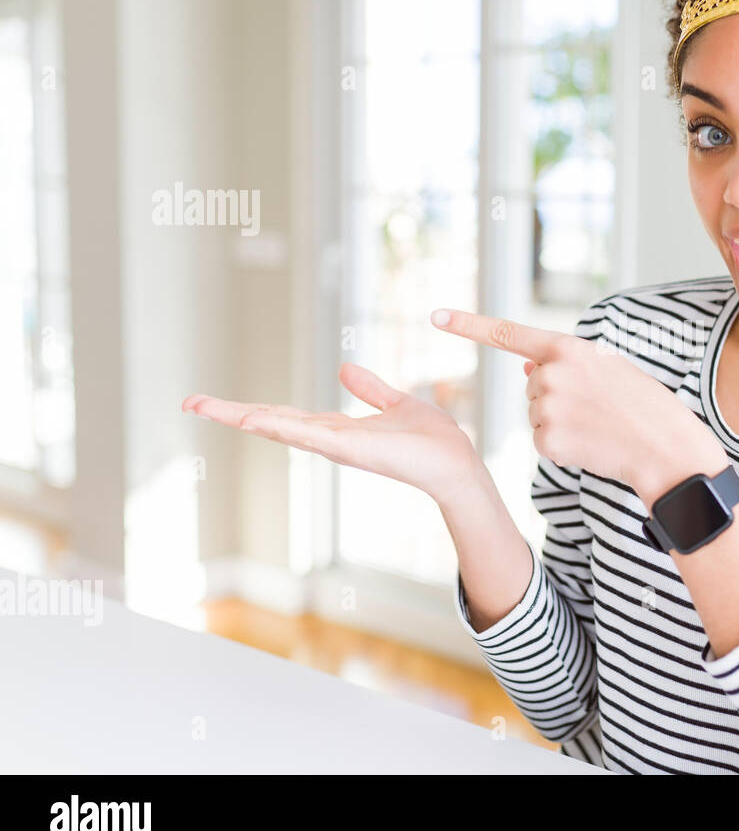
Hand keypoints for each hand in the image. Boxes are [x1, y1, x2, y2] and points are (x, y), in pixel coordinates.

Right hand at [180, 362, 482, 502]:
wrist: (456, 462)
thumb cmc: (432, 440)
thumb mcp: (394, 404)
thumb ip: (370, 388)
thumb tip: (343, 368)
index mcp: (337, 429)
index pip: (285, 416)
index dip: (250, 408)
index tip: (215, 402)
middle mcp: (330, 440)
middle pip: (271, 422)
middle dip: (231, 413)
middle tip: (190, 401)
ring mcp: (337, 446)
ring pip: (281, 428)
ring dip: (243, 416)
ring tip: (205, 405)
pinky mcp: (351, 449)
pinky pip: (310, 435)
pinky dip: (282, 428)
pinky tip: (254, 420)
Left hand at [432, 307, 719, 494]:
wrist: (665, 447)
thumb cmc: (645, 405)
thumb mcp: (610, 368)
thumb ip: (566, 364)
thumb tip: (526, 372)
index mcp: (568, 348)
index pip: (508, 333)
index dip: (469, 325)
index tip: (436, 316)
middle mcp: (550, 375)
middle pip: (533, 387)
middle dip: (557, 397)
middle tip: (598, 407)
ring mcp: (547, 410)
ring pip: (537, 416)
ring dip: (562, 424)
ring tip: (599, 426)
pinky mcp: (548, 442)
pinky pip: (544, 444)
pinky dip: (564, 448)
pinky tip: (592, 446)